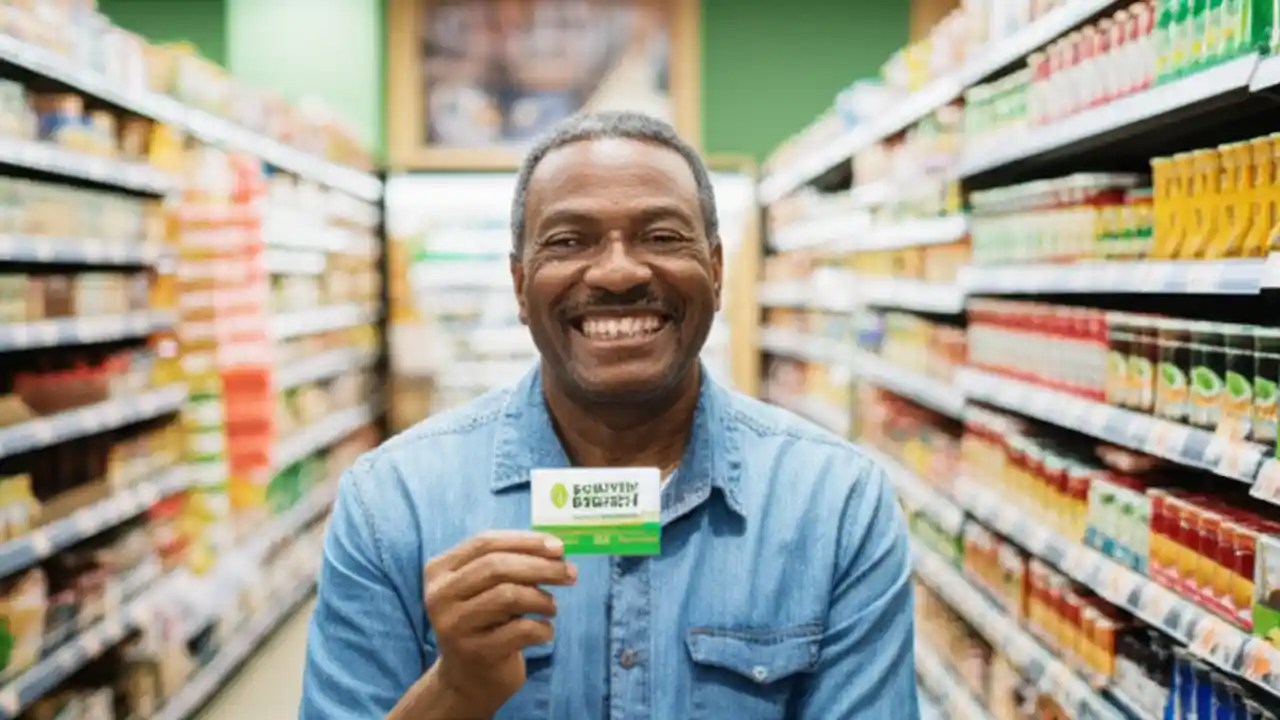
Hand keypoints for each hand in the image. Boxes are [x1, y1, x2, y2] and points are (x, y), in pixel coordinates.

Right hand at [423, 530, 576, 716]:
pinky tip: (546, 632)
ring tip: (552, 607)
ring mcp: (454, 626)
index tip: (559, 547)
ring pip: (508, 595)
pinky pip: (520, 630)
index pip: (485, 543)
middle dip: (540, 566)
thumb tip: (556, 549)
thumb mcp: (489, 589)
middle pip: (496, 567)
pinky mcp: (475, 653)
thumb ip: (512, 564)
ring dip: (542, 598)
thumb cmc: (485, 623)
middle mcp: (439, 596)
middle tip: (571, 573)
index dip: (525, 541)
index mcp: (439, 571)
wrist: (468, 680)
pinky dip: (542, 628)